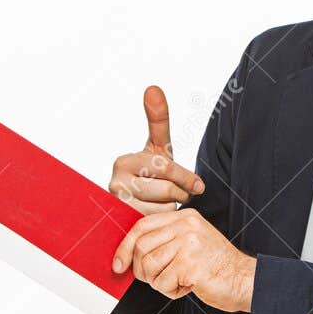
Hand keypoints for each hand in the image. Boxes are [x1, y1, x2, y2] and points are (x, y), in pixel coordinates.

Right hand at [108, 85, 205, 213]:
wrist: (134, 207)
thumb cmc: (149, 175)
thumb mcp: (157, 147)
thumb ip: (158, 119)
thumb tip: (153, 88)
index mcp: (124, 162)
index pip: (166, 167)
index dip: (186, 178)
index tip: (197, 185)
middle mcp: (115, 183)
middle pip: (167, 190)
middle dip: (179, 194)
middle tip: (175, 194)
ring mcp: (118, 207)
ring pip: (164, 208)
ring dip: (170, 208)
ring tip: (160, 204)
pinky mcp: (124, 225)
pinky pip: (158, 224)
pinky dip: (162, 221)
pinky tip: (155, 215)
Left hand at [112, 207, 255, 312]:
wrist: (246, 281)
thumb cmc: (215, 267)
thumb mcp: (190, 244)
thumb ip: (165, 241)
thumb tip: (128, 253)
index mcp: (184, 217)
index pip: (142, 226)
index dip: (125, 247)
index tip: (118, 264)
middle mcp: (186, 225)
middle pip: (141, 247)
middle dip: (141, 270)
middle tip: (156, 280)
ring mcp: (189, 243)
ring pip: (150, 266)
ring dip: (159, 282)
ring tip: (178, 282)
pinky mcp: (191, 264)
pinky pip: (162, 282)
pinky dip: (171, 291)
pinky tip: (188, 287)